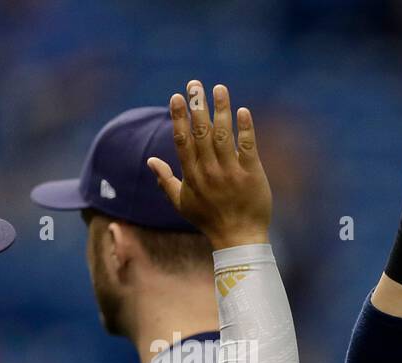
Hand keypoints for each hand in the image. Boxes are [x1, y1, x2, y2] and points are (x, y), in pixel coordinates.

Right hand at [149, 82, 270, 249]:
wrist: (239, 238)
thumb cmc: (209, 221)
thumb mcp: (182, 203)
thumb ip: (165, 180)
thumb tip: (149, 160)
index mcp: (192, 175)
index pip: (182, 140)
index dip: (179, 117)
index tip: (177, 97)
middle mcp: (209, 171)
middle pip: (201, 133)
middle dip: (197, 106)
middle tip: (195, 84)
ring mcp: (231, 172)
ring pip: (224, 135)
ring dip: (221, 110)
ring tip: (219, 89)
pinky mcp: (252, 175)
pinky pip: (248, 147)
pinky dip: (246, 129)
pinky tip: (243, 111)